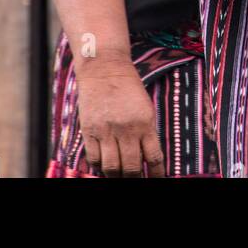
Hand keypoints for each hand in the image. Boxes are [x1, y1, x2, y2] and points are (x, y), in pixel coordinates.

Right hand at [76, 57, 164, 177]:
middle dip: (134, 178)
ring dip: (116, 176)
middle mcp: (126, 129)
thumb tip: (147, 159)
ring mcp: (106, 131)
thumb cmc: (128, 87)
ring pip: (111, 168)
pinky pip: (94, 159)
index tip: (157, 179)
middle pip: (131, 168)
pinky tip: (103, 165)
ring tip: (119, 176)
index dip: (156, 173)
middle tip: (135, 179)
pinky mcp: (89, 130)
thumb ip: (147, 132)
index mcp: (145, 122)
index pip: (153, 158)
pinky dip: (98, 167)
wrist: (105, 68)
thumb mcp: (146, 107)